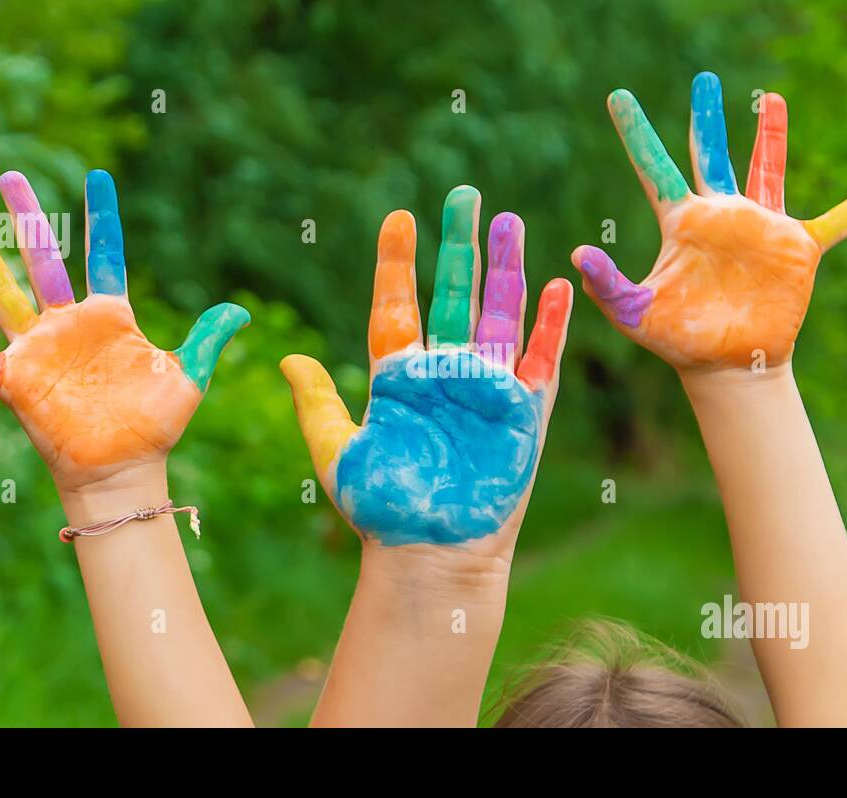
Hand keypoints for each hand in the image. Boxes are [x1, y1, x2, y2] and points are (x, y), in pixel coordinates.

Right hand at [0, 170, 248, 493]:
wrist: (127, 468)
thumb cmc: (154, 424)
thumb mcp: (187, 376)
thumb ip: (207, 339)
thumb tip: (239, 312)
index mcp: (110, 316)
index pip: (104, 254)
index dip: (102, 217)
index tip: (99, 176)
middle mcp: (69, 324)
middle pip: (44, 259)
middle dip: (28, 217)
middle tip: (9, 174)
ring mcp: (39, 349)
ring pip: (5, 292)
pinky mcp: (18, 380)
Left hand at [281, 185, 572, 563]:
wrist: (429, 552)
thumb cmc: (382, 508)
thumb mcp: (338, 452)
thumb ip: (318, 403)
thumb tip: (289, 357)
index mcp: (399, 376)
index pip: (399, 304)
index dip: (398, 262)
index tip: (398, 218)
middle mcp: (445, 372)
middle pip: (455, 295)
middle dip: (461, 245)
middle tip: (465, 196)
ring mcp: (487, 388)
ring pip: (500, 314)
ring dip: (507, 269)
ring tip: (509, 222)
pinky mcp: (523, 411)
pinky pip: (541, 359)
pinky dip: (551, 325)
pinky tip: (557, 285)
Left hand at [572, 72, 846, 372]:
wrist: (726, 365)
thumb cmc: (678, 341)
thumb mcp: (635, 312)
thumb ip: (607, 284)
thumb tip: (576, 255)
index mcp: (682, 223)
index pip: (655, 168)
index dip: (636, 133)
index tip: (617, 97)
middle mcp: (719, 216)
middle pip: (711, 154)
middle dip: (705, 117)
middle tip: (703, 80)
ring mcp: (759, 229)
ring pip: (766, 171)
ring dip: (771, 137)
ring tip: (772, 100)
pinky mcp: (795, 250)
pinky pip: (829, 225)